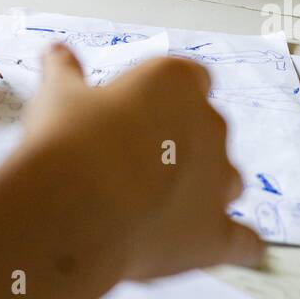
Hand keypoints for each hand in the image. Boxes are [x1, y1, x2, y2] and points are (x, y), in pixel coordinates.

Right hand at [23, 44, 262, 279]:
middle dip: (181, 145)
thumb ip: (65, 72)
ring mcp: (219, 182)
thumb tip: (56, 53)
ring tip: (156, 205)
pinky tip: (215, 246)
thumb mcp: (58, 95)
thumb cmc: (69, 140)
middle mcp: (209, 125)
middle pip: (209, 130)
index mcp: (175, 82)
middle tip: (132, 162)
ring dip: (202, 189)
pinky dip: (234, 244)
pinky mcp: (216, 234)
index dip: (166, 98)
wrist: (74, 207)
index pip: (191, 79)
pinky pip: (243, 242)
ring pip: (226, 181)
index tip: (138, 111)